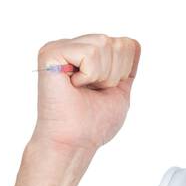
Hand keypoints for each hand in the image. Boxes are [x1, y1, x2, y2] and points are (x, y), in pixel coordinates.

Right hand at [32, 33, 140, 153]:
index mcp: (86, 54)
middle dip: (113, 74)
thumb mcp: (120, 91)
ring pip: (103, 44)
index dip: (123, 72)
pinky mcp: (51, 53)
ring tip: (82, 89)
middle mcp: (72, 46)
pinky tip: (73, 85)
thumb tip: (134, 42)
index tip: (102, 91)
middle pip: (117, 42)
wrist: (74, 143)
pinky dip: (89, 75)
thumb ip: (127, 66)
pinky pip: (89, 53)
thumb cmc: (92, 124)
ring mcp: (60, 47)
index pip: (125, 44)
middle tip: (92, 92)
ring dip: (101, 75)